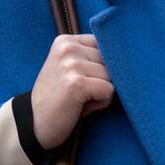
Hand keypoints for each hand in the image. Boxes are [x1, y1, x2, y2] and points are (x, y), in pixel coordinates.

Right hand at [30, 33, 114, 150]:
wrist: (35, 124)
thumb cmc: (60, 98)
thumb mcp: (70, 68)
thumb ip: (92, 57)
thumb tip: (129, 58)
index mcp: (66, 40)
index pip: (106, 45)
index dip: (101, 67)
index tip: (82, 79)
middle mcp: (68, 47)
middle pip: (110, 61)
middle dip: (102, 80)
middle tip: (79, 93)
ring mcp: (71, 64)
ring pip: (111, 76)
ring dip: (101, 93)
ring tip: (79, 100)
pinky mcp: (76, 83)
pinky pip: (109, 91)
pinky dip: (100, 103)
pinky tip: (81, 107)